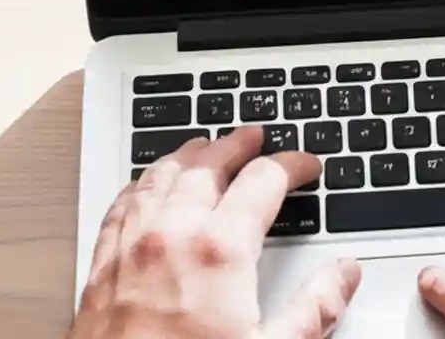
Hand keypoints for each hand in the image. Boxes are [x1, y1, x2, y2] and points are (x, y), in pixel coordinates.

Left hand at [68, 127, 361, 338]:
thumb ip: (315, 308)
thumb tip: (343, 274)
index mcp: (219, 252)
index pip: (263, 181)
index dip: (291, 165)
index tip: (306, 166)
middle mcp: (170, 238)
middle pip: (205, 165)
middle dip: (235, 145)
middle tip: (254, 136)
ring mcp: (130, 251)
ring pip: (158, 178)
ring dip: (186, 156)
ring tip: (203, 147)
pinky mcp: (100, 272)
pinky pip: (120, 207)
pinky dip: (141, 185)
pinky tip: (145, 187)